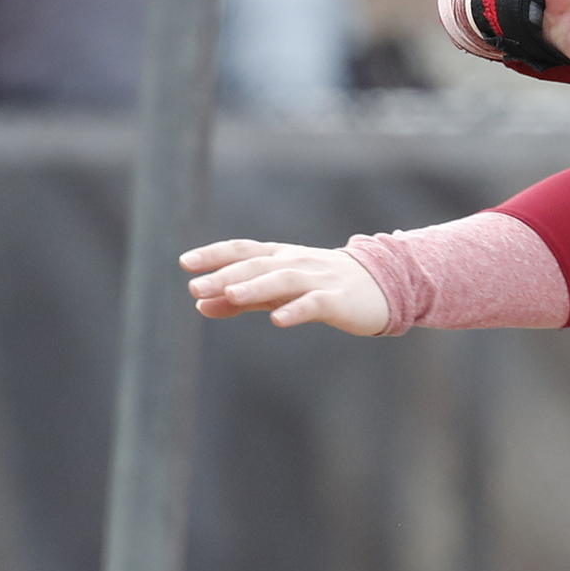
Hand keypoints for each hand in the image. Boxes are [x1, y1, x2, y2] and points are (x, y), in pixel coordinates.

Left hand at [180, 240, 389, 335]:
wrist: (383, 285)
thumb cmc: (324, 286)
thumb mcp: (279, 291)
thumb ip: (242, 298)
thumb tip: (199, 305)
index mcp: (281, 257)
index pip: (243, 249)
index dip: (215, 254)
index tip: (186, 263)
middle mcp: (297, 262)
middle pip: (258, 264)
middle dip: (226, 275)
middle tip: (196, 287)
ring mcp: (319, 279)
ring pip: (284, 279)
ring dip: (257, 287)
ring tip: (232, 296)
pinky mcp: (339, 300)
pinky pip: (316, 303)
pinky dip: (297, 310)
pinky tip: (279, 320)